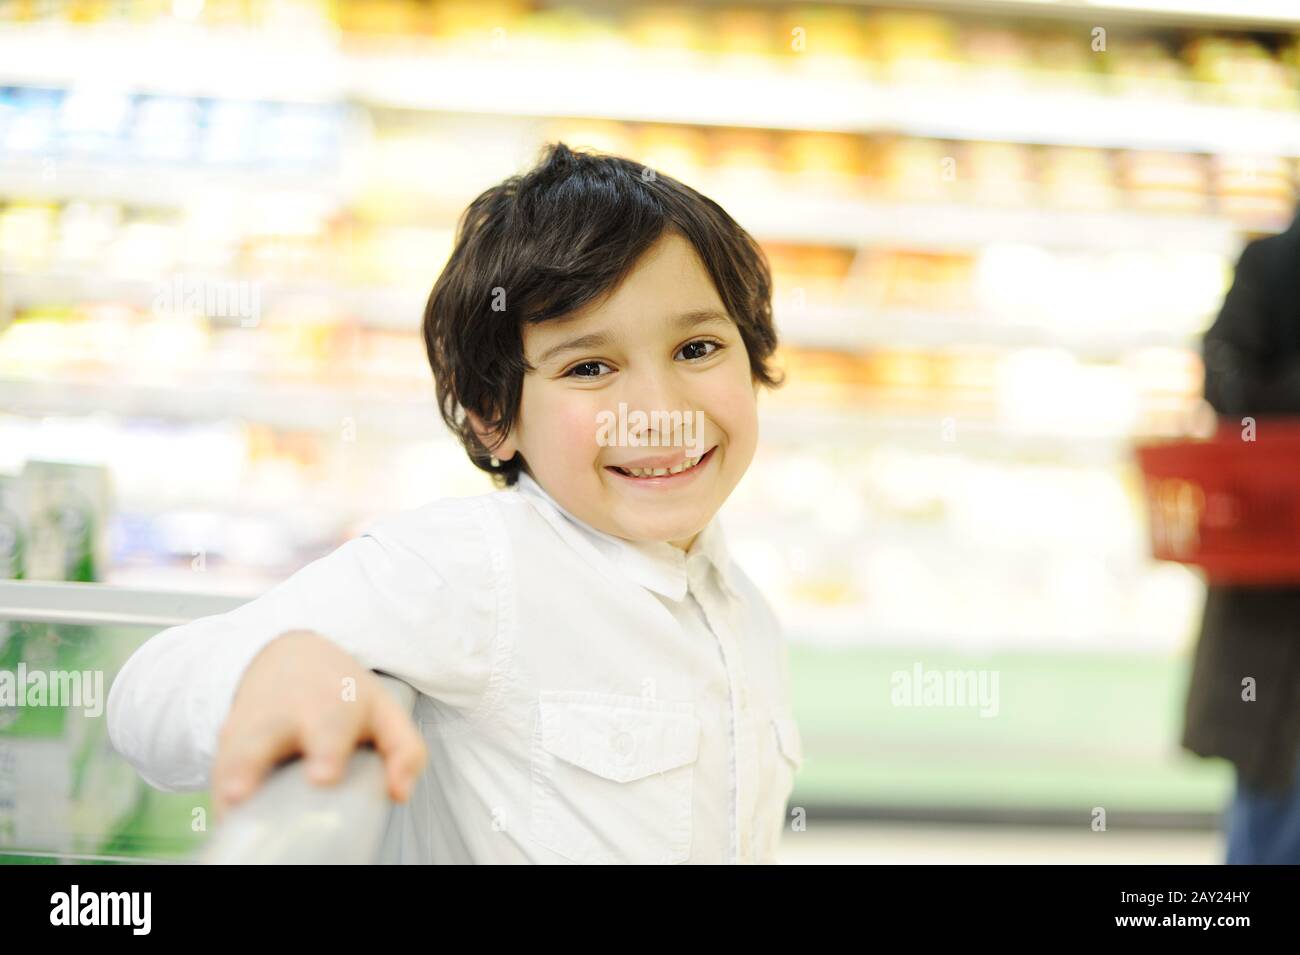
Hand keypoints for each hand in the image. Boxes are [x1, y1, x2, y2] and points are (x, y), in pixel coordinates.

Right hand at [211, 630, 426, 818]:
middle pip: (264, 737)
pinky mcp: (227, 740)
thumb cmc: (346, 697)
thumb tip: (399, 794)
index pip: (329, 726)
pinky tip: (223, 822)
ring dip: (223, 782)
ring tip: (224, 809)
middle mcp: (283, 713)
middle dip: (252, 765)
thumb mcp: (385, 712)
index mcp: (332, 704)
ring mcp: (250, 725)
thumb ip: (404, 751)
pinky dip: (216, 792)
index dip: (326, 751)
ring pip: (230, 754)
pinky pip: (217, 767)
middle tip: (241, 794)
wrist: (291, 657)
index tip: (322, 776)